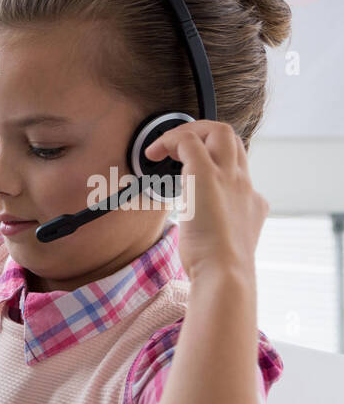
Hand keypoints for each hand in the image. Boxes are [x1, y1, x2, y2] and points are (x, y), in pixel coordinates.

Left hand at [144, 120, 266, 283]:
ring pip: (217, 131)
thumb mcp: (225, 244)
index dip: (214, 160)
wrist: (226, 272)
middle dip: (203, 136)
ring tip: (163, 149)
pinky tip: (153, 153)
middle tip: (175, 151)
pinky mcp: (207, 175)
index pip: (237, 166)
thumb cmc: (218, 266)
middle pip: (231, 140)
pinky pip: (189, 141)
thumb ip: (217, 231)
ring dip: (188, 132)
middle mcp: (243, 183)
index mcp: (250, 199)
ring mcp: (228, 177)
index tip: (188, 170)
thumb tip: (198, 228)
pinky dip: (170, 140)